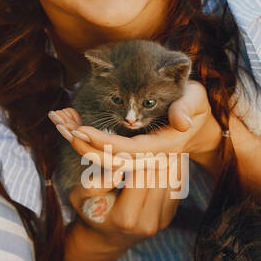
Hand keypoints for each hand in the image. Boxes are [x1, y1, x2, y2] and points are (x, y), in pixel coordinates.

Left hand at [48, 79, 223, 166]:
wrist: (200, 126)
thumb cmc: (196, 106)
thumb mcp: (196, 100)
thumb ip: (188, 108)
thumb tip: (180, 122)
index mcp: (163, 147)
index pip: (128, 150)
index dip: (103, 142)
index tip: (80, 131)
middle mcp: (149, 158)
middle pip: (111, 160)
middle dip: (83, 145)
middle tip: (61, 127)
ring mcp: (140, 159)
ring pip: (106, 159)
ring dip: (80, 143)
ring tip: (59, 123)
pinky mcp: (131, 155)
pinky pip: (106, 154)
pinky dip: (86, 141)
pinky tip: (69, 125)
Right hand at [63, 154, 183, 248]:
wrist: (105, 236)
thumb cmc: (90, 210)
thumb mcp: (80, 197)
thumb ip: (94, 184)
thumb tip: (117, 172)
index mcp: (125, 219)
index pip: (141, 176)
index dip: (139, 157)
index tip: (135, 145)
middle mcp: (147, 223)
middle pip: (160, 177)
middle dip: (156, 157)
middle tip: (153, 141)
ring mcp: (161, 222)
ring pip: (172, 180)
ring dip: (167, 162)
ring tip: (159, 148)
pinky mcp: (168, 216)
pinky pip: (176, 187)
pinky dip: (171, 171)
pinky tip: (163, 161)